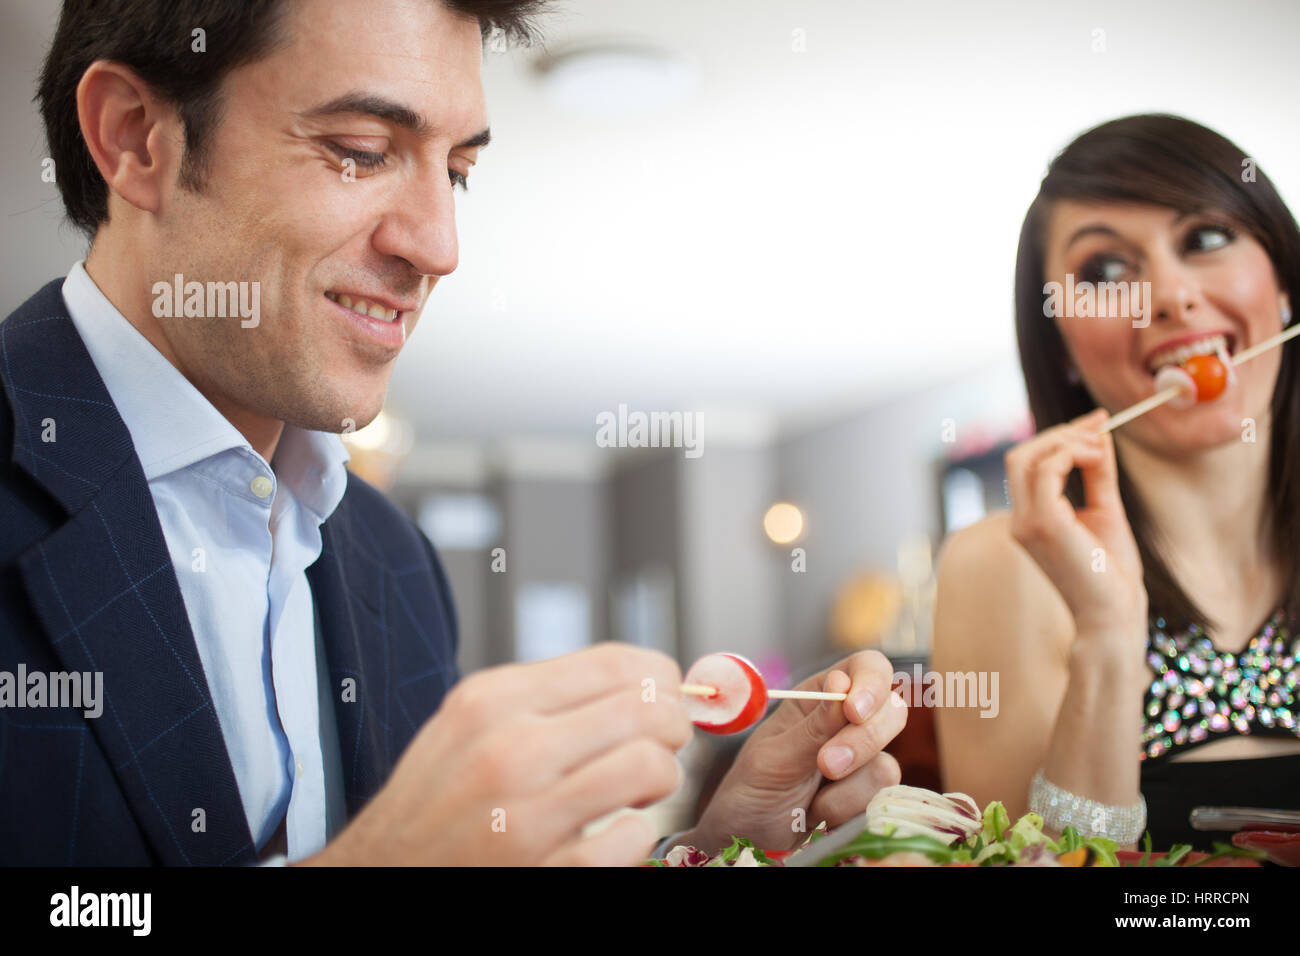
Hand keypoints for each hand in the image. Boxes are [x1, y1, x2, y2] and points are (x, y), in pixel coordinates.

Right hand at [298, 643, 691, 865]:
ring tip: (640, 788)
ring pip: (649, 767)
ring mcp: (525, 816)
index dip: (662, 677)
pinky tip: (608, 834)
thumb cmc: (433, 802)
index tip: (667, 694)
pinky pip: (631, 838)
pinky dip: (633, 836)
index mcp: (494, 700)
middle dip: (673, 725)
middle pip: (646, 709)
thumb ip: (545, 697)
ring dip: (661, 778)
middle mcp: (509, 751)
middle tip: (665, 742)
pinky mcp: (543, 872)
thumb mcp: (470, 723)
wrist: (376, 874)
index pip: (618, 663)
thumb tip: (640, 680)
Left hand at [680, 651, 904, 853]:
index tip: (854, 710)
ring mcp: (862, 759)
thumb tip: (842, 685)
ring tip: (809, 802)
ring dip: (848, 786)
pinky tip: (819, 815)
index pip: (865, 668)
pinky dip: (847, 808)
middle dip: (863, 741)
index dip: (871, 683)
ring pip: (886, 759)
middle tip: (826, 765)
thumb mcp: (772, 758)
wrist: (749, 840)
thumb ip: (812, 727)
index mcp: (819, 697)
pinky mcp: (868, 794)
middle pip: (891, 710)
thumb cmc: (751, 790)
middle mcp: (846, 722)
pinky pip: (881, 795)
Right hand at [1004, 407, 1146, 636]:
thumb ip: (1097, 473)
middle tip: (1099, 428)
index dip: (1059, 436)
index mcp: (1029, 519)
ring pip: (1027, 457)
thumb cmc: (1110, 573)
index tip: (1096, 422)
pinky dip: (1072, 454)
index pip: (1028, 464)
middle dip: (1059, 433)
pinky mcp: (1043, 524)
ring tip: (1100, 447)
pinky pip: (1046, 470)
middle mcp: (1019, 520)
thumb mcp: (1105, 510)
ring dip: (1067, 441)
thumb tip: (1099, 434)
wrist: (1114, 614)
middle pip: (1020, 455)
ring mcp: (1026, 522)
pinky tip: (1098, 459)